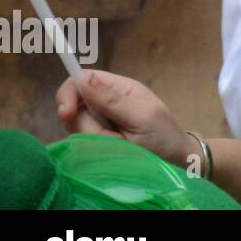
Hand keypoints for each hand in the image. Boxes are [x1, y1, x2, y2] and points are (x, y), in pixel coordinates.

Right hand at [55, 70, 196, 169]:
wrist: (174, 162)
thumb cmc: (164, 135)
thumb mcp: (142, 116)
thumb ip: (112, 101)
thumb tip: (86, 78)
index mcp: (118, 88)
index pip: (82, 78)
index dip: (68, 92)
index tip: (67, 113)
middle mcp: (105, 103)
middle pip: (73, 106)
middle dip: (84, 124)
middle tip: (108, 137)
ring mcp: (99, 123)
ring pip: (76, 127)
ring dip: (93, 138)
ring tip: (118, 144)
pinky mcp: (96, 141)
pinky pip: (81, 143)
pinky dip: (92, 149)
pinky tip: (111, 150)